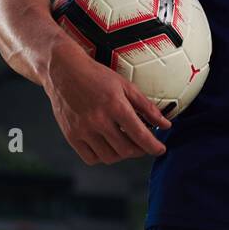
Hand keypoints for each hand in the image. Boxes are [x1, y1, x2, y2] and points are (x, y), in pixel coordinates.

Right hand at [44, 41, 171, 164]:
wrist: (63, 70)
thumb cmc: (95, 75)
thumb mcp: (125, 85)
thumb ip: (146, 106)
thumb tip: (165, 124)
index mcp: (115, 105)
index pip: (140, 135)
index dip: (154, 147)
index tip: (160, 150)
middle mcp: (98, 120)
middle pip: (126, 150)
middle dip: (139, 150)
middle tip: (142, 144)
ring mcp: (83, 129)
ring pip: (110, 157)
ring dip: (122, 154)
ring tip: (124, 143)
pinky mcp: (71, 135)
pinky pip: (91, 158)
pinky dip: (102, 156)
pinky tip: (106, 145)